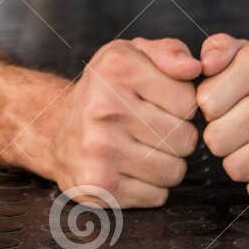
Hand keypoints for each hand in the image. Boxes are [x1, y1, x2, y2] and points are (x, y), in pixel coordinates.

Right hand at [45, 37, 201, 207]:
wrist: (54, 128)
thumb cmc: (104, 90)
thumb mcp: (132, 55)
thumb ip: (169, 52)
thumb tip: (194, 67)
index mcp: (117, 68)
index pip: (188, 101)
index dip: (181, 106)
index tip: (160, 103)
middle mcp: (105, 106)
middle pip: (185, 139)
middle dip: (176, 138)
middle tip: (151, 130)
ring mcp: (99, 148)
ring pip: (174, 171)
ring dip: (166, 164)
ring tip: (141, 149)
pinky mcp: (98, 184)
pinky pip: (156, 196)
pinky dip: (150, 188)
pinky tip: (128, 170)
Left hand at [196, 33, 248, 203]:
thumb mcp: (244, 58)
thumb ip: (216, 50)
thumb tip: (203, 63)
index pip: (205, 102)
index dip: (211, 110)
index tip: (230, 104)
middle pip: (217, 139)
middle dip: (224, 140)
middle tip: (246, 130)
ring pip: (237, 168)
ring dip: (242, 164)